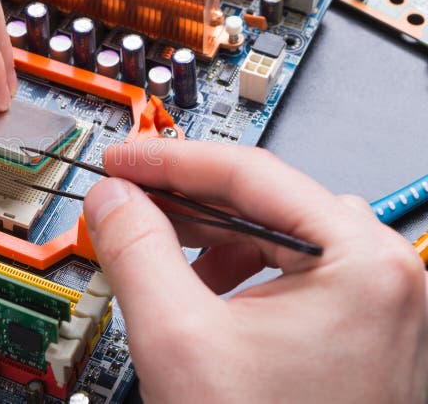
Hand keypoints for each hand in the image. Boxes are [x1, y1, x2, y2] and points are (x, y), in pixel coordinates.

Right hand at [84, 139, 427, 402]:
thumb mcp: (178, 338)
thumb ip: (136, 250)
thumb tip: (115, 200)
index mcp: (360, 263)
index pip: (249, 174)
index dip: (170, 161)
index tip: (123, 159)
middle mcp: (382, 275)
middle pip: (263, 202)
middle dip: (183, 202)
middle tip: (127, 198)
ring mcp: (373, 304)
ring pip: (273, 235)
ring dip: (207, 237)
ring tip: (159, 253)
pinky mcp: (355, 328)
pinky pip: (286, 272)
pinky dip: (233, 270)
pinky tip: (200, 293)